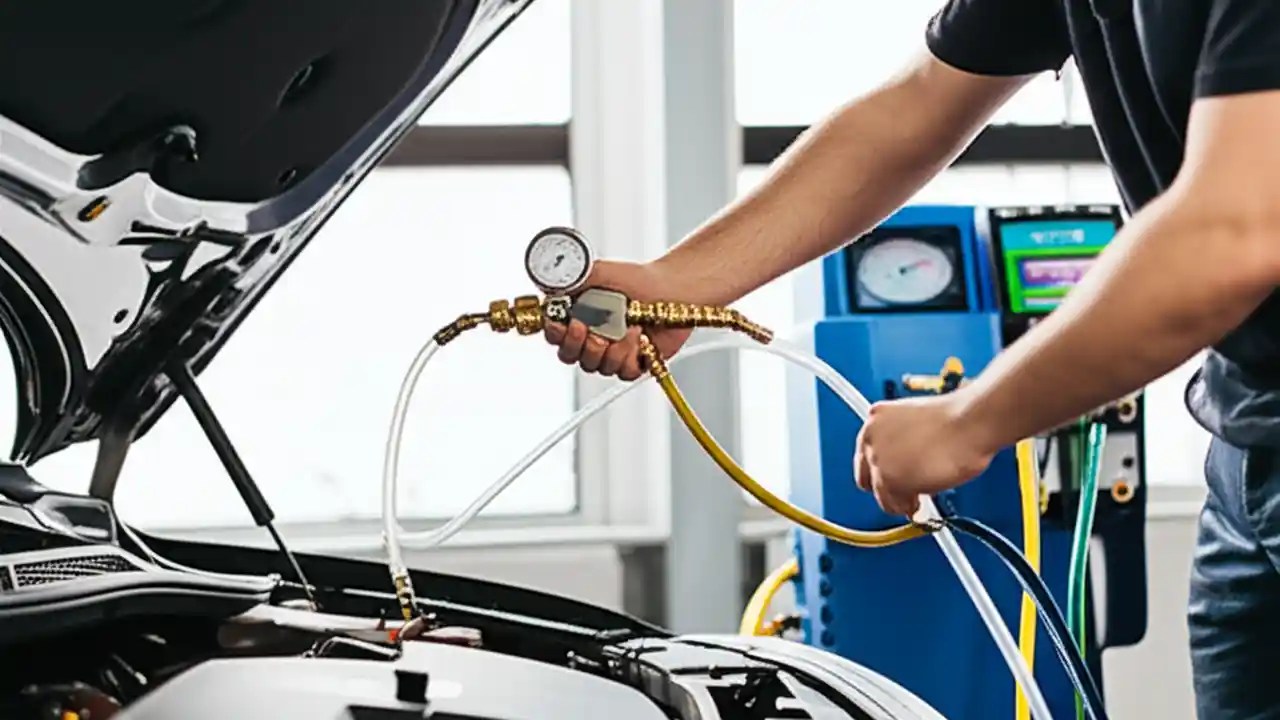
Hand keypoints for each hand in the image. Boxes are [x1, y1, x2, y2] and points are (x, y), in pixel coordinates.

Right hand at [544, 260, 692, 380]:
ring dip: (610, 348)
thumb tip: (550, 284)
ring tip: (625, 327)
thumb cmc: (638, 279)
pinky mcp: (633, 363)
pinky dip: (630, 354)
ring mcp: (611, 352)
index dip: (554, 334)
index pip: (554, 335)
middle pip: (570, 356)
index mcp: (578, 316)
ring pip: (596, 366)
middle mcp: (592, 337)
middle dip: (578, 344)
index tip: (561, 324)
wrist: (672, 289)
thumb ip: (572, 278)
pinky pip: (622, 372)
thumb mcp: (599, 272)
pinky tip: (638, 335)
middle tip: (589, 329)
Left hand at [853, 393, 996, 515]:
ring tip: (918, 500)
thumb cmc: (958, 420)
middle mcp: (870, 436)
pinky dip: (908, 507)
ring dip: (899, 500)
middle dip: (887, 487)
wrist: (971, 422)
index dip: (883, 470)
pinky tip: (922, 502)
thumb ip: (902, 441)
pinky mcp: (889, 479)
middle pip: (868, 477)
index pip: (866, 454)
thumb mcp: (917, 422)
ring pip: (880, 494)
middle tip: (906, 492)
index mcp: (876, 417)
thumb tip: (903, 463)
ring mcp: (878, 459)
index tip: (894, 476)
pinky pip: (893, 504)